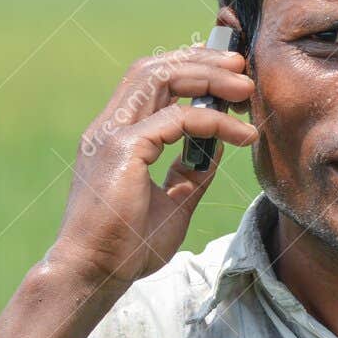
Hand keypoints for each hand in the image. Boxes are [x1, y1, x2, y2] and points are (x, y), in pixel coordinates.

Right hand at [48, 32, 256, 288]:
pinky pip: (177, 118)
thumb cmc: (125, 248)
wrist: (92, 275)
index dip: (189, 70)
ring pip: (160, 77)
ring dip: (207, 76)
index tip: (229, 80)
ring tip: (245, 89)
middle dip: (201, 61)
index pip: (149, 82)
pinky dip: (213, 121)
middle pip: (154, 68)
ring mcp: (112, 135)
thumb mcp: (171, 203)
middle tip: (243, 70)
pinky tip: (240, 135)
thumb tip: (217, 147)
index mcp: (116, 137)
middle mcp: (110, 128)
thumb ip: (190, 173)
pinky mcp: (123, 150)